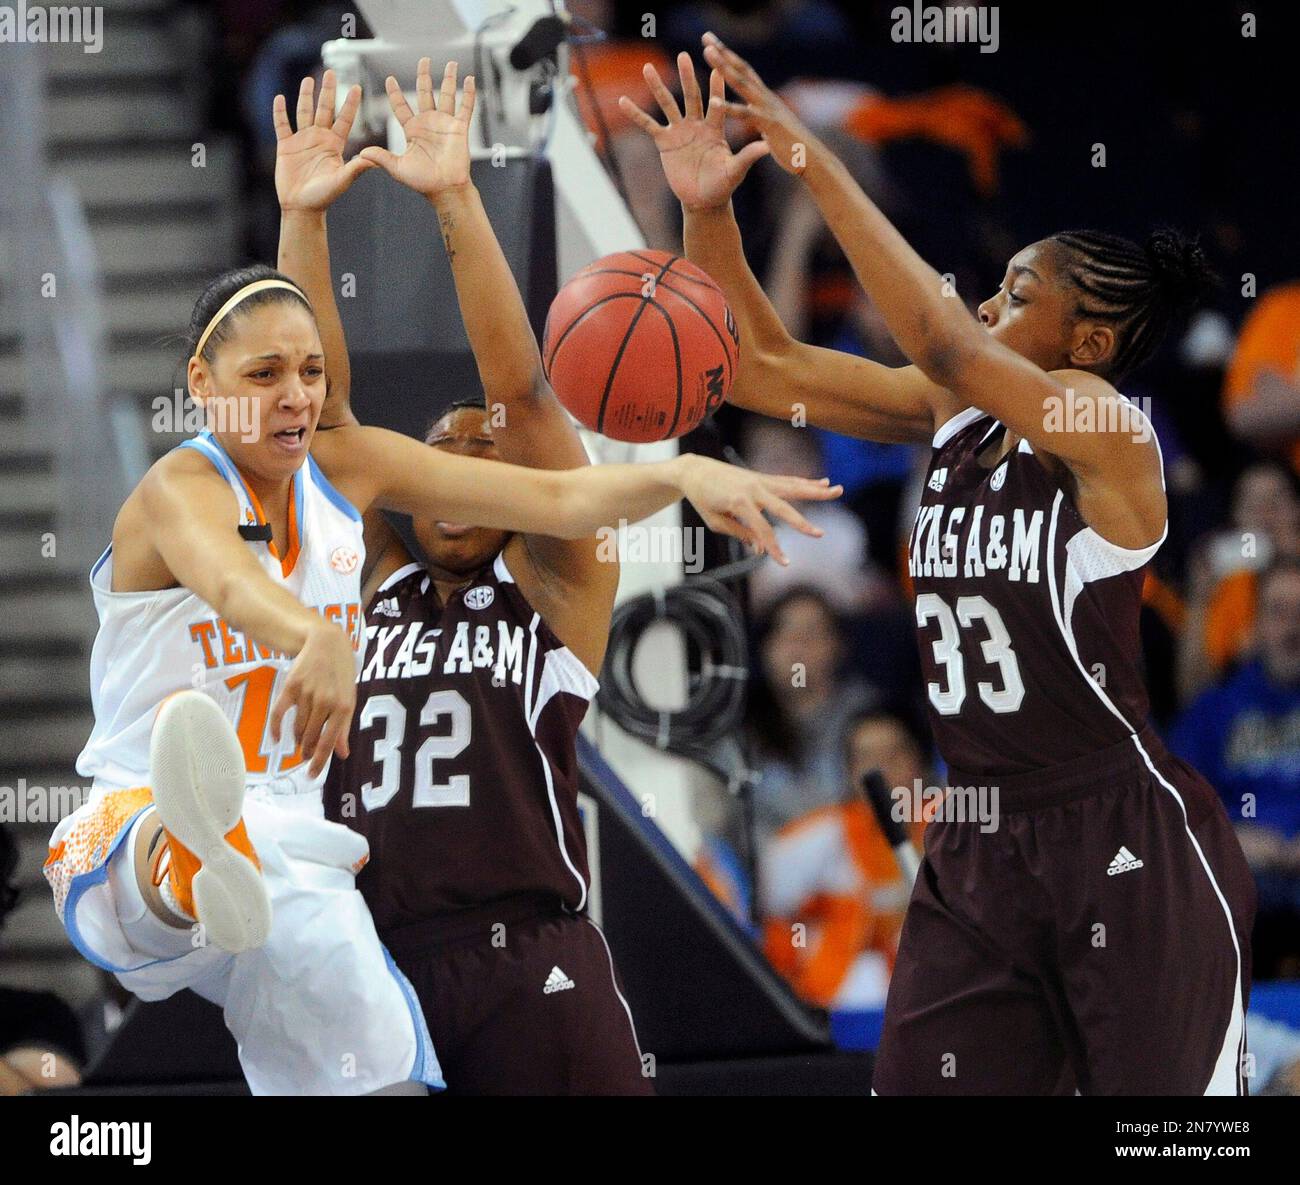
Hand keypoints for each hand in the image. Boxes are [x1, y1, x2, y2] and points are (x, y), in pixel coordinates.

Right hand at [270, 620, 357, 777]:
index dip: (320, 761)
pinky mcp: (290, 686)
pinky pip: (279, 713)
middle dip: (306, 751)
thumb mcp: (350, 698)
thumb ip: (344, 728)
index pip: (329, 741)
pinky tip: (278, 738)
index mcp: (344, 706)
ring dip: (297, 739)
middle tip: (304, 757)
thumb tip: (342, 754)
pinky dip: (277, 728)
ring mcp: (306, 694)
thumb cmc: (341, 674)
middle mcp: (325, 701)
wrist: (327, 643)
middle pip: (310, 737)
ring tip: (299, 742)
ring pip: (297, 727)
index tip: (312, 775)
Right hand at [273, 70, 374, 211]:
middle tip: (331, 72)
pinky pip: (282, 125)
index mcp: (334, 145)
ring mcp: (302, 140)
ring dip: (305, 96)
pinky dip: (280, 112)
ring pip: (303, 112)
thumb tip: (374, 160)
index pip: (344, 120)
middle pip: (324, 109)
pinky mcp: (286, 146)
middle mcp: (319, 139)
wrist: (302, 207)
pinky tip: (280, 98)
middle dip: (328, 91)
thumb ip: (356, 169)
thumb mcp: (342, 181)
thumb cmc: (324, 197)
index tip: (357, 87)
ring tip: (309, 79)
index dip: (350, 104)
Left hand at [359, 58, 474, 198]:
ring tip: (451, 63)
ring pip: (447, 96)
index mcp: (412, 130)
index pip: (401, 106)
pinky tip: (469, 80)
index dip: (395, 93)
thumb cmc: (422, 182)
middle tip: (424, 60)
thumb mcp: (397, 168)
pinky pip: (465, 108)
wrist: (444, 189)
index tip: (390, 79)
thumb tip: (361, 153)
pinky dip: (468, 95)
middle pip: (425, 93)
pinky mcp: (459, 129)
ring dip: (449, 79)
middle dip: (424, 76)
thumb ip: (380, 157)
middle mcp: (428, 123)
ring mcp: (445, 124)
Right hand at [618, 51, 769, 210]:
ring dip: (657, 87)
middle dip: (687, 77)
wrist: (703, 200)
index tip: (718, 68)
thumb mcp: (735, 171)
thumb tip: (766, 147)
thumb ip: (747, 157)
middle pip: (691, 96)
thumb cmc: (723, 186)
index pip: (717, 104)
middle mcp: (697, 125)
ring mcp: (680, 131)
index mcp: (715, 129)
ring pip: (668, 104)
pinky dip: (636, 114)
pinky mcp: (665, 142)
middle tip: (683, 56)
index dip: (718, 88)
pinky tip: (623, 101)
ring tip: (648, 68)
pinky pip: (648, 125)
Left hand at [676, 454, 841, 564]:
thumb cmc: (702, 499)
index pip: (762, 530)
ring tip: (838, 490)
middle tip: (820, 534)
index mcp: (739, 502)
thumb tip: (761, 548)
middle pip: (783, 507)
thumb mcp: (716, 521)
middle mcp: (753, 488)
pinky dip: (805, 482)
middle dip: (802, 523)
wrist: (695, 471)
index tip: (785, 563)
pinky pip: (787, 481)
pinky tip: (821, 483)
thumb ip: (740, 532)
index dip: (774, 548)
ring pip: (792, 487)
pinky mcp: (761, 477)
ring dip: (816, 490)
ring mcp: (759, 480)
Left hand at [699, 31, 817, 176]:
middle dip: (723, 52)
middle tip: (705, 36)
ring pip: (742, 83)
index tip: (713, 43)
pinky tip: (713, 102)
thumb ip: (763, 115)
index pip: (745, 71)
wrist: (811, 159)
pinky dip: (729, 109)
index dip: (729, 56)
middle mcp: (766, 97)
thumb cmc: (793, 146)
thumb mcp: (774, 126)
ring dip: (724, 67)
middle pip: (741, 69)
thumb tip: (756, 110)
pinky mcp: (768, 125)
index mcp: (765, 98)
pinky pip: (745, 115)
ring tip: (707, 52)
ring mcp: (767, 108)